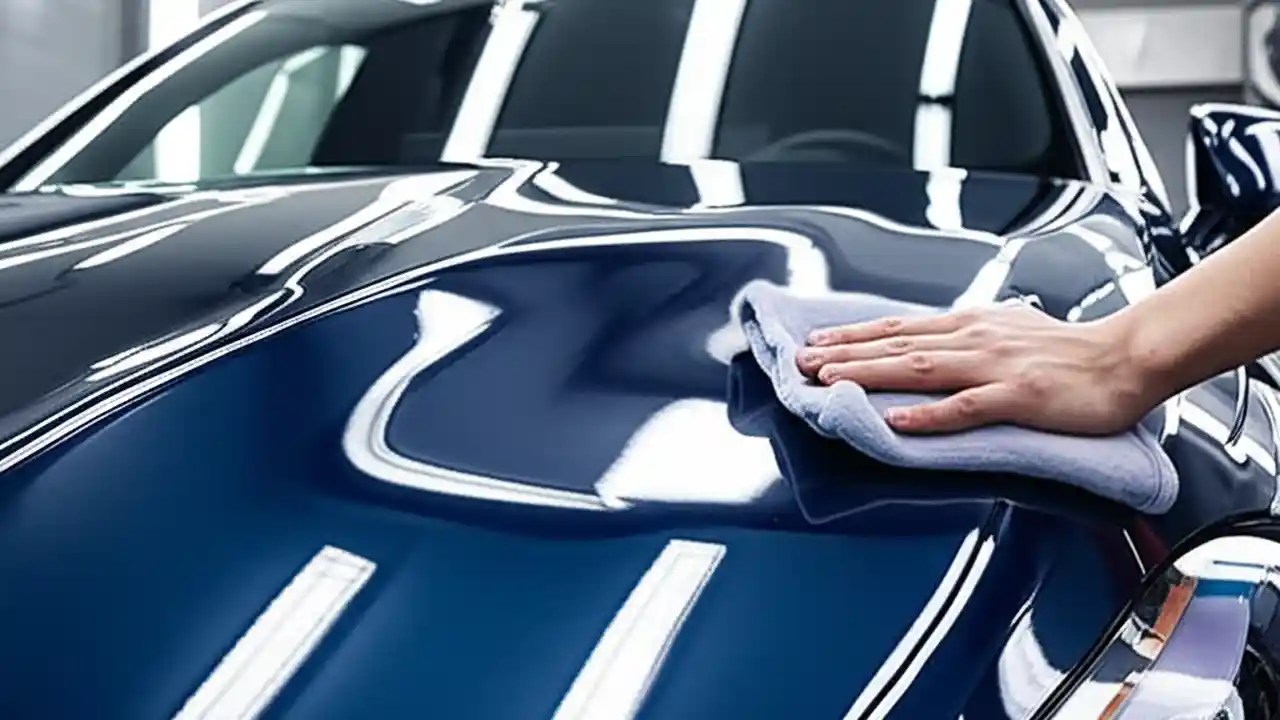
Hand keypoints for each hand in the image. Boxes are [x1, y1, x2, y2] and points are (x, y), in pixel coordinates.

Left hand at [795, 305, 1161, 434]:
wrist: (1125, 358)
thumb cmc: (1069, 350)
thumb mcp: (1009, 328)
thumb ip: (968, 335)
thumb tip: (931, 338)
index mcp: (971, 324)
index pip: (899, 327)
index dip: (853, 335)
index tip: (815, 342)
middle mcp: (974, 339)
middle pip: (897, 345)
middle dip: (844, 353)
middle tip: (801, 361)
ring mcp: (995, 367)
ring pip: (920, 369)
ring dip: (870, 373)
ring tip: (830, 382)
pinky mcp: (1019, 397)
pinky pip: (965, 407)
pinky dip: (928, 414)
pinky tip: (897, 421)